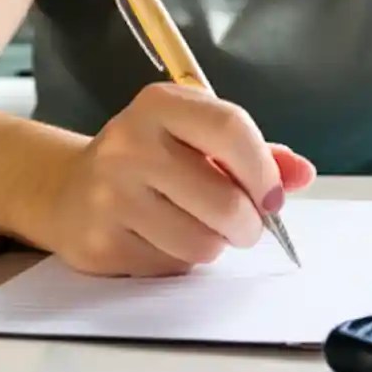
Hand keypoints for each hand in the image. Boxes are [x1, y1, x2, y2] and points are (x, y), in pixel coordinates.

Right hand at [34, 83, 315, 276]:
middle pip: (225, 200)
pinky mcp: (100, 242)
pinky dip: (179, 260)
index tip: (272, 196)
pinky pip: (171, 266)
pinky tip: (159, 238)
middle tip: (242, 223)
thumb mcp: (198, 139)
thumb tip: (301, 173)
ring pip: (202, 242)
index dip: (263, 171)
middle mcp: (129, 143)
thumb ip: (255, 155)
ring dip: (213, 244)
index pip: (231, 129)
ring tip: (194, 226)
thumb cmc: (150, 161)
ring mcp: (110, 194)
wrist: (69, 191)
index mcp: (160, 105)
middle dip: (248, 223)